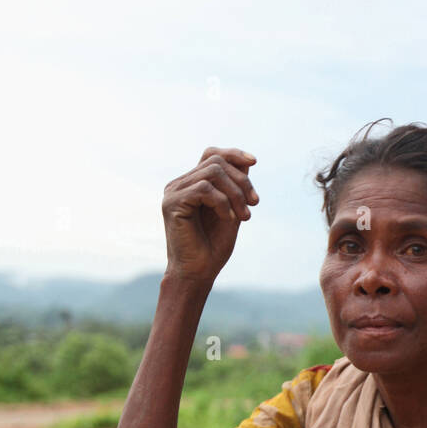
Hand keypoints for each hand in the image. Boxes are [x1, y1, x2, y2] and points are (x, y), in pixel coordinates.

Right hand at [161, 146, 259, 289]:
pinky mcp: (172, 203)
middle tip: (254, 205)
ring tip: (244, 216)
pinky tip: (228, 219)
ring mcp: (173, 192)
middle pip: (216, 162)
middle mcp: (179, 185)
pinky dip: (222, 202)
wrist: (197, 274)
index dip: (233, 154)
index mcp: (191, 184)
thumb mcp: (231, 212)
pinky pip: (204, 189)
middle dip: (241, 181)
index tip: (254, 162)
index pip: (211, 155)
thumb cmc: (213, 248)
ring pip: (212, 173)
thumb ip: (235, 188)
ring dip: (235, 193)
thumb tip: (247, 162)